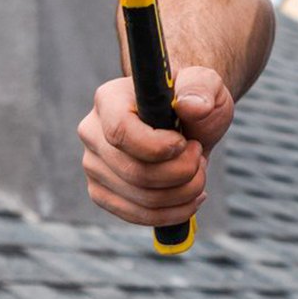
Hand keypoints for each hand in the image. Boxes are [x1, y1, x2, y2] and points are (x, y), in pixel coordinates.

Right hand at [76, 66, 233, 226]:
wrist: (185, 120)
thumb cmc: (192, 97)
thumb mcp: (205, 84)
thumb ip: (201, 88)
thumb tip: (192, 106)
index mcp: (109, 98)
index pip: (120, 131)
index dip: (158, 146)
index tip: (187, 143)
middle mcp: (92, 132)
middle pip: (134, 171)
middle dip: (181, 171)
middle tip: (200, 155)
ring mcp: (93, 165)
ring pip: (140, 198)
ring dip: (183, 191)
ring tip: (199, 170)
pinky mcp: (102, 192)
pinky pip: (136, 215)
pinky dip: (173, 211)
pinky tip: (192, 194)